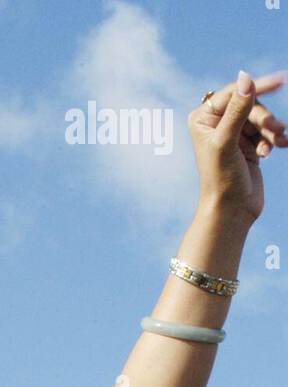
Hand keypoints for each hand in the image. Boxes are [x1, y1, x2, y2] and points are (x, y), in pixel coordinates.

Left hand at [189, 71, 286, 222]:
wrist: (230, 212)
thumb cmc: (221, 179)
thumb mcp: (227, 142)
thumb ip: (238, 110)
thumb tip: (246, 76)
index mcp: (203, 118)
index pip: (234, 92)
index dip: (257, 86)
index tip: (281, 80)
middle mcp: (216, 124)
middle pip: (250, 106)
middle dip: (265, 118)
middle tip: (277, 130)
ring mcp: (232, 135)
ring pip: (261, 119)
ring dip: (271, 131)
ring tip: (278, 143)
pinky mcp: (247, 146)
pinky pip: (265, 133)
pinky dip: (271, 140)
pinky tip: (273, 151)